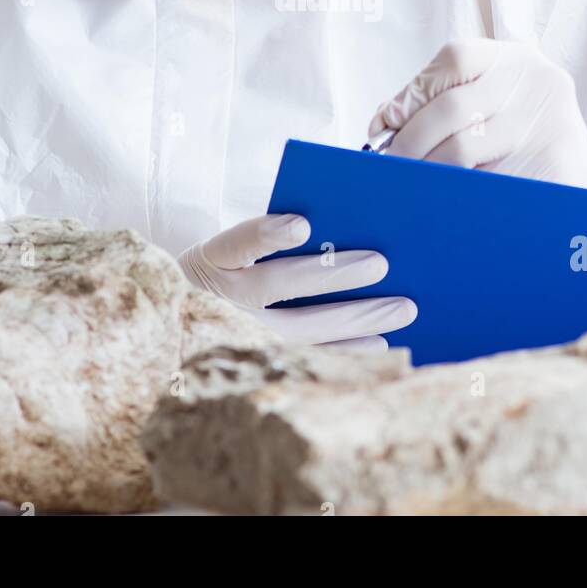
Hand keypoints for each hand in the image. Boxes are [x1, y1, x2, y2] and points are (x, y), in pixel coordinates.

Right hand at [177, 213, 416, 350]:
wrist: (183, 324)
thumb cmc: (225, 273)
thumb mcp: (232, 252)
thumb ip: (272, 238)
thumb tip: (340, 228)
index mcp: (213, 258)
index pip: (237, 242)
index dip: (267, 235)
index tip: (303, 225)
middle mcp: (221, 298)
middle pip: (275, 286)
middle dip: (332, 275)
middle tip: (381, 263)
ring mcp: (237, 336)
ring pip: (297, 330)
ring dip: (354, 319)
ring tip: (403, 307)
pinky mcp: (257, 362)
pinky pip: (306, 360)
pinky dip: (346, 352)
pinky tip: (381, 343)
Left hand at [370, 39, 586, 196]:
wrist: (581, 178)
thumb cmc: (516, 139)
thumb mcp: (487, 105)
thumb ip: (437, 104)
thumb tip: (383, 124)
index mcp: (515, 59)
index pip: (455, 58)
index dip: (414, 91)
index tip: (387, 125)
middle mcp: (537, 81)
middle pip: (453, 107)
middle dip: (410, 142)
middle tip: (389, 167)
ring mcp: (551, 122)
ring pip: (464, 150)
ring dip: (427, 172)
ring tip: (411, 187)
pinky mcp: (557, 165)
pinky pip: (489, 184)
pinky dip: (457, 195)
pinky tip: (444, 204)